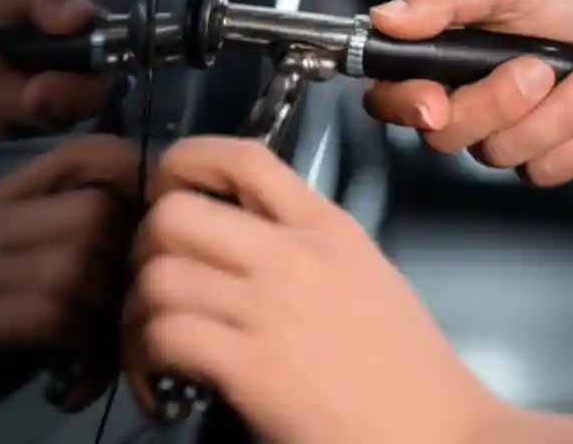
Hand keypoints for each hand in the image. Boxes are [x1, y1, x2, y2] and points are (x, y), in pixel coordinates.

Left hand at [0, 0, 110, 142]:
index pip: (101, 89)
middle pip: (57, 118)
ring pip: (16, 130)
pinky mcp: (6, 138)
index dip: (71, 94)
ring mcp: (40, 123)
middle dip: (13, 96)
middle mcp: (78, 98)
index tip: (36, 87)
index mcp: (96, 58)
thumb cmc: (12, 6)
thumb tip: (81, 14)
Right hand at [0, 135, 139, 442]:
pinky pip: (57, 316)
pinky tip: (72, 386)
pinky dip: (83, 357)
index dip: (137, 179)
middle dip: (127, 270)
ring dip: (107, 323)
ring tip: (96, 361)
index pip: (84, 151)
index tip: (154, 236)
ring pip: (82, 263)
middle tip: (123, 320)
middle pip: (97, 209)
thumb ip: (63, 250)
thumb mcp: (7, 275)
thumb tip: (148, 246)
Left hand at [122, 137, 502, 443]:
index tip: (163, 191)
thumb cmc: (403, 366)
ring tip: (150, 345)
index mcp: (325, 226)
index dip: (182, 162)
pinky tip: (161, 385)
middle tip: (153, 285)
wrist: (437, 432)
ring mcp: (270, 308)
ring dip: (135, 315)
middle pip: (173, 213)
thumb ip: (302, 240)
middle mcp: (294, 255)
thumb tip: (232, 232)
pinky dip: (143, 363)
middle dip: (142, 248)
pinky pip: (162, 337)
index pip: (242, 156)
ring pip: (155, 277)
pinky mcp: (252, 366)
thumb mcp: (363, 271)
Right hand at [363, 0, 572, 185]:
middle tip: (538, 68)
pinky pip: (543, 167)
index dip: (403, 103)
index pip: (387, 94)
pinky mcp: (538, 161)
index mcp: (437, 53)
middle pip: (441, 133)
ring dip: (555, 112)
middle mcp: (459, 99)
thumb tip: (385, 16)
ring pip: (497, 151)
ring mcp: (497, 135)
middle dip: (497, 102)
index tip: (434, 99)